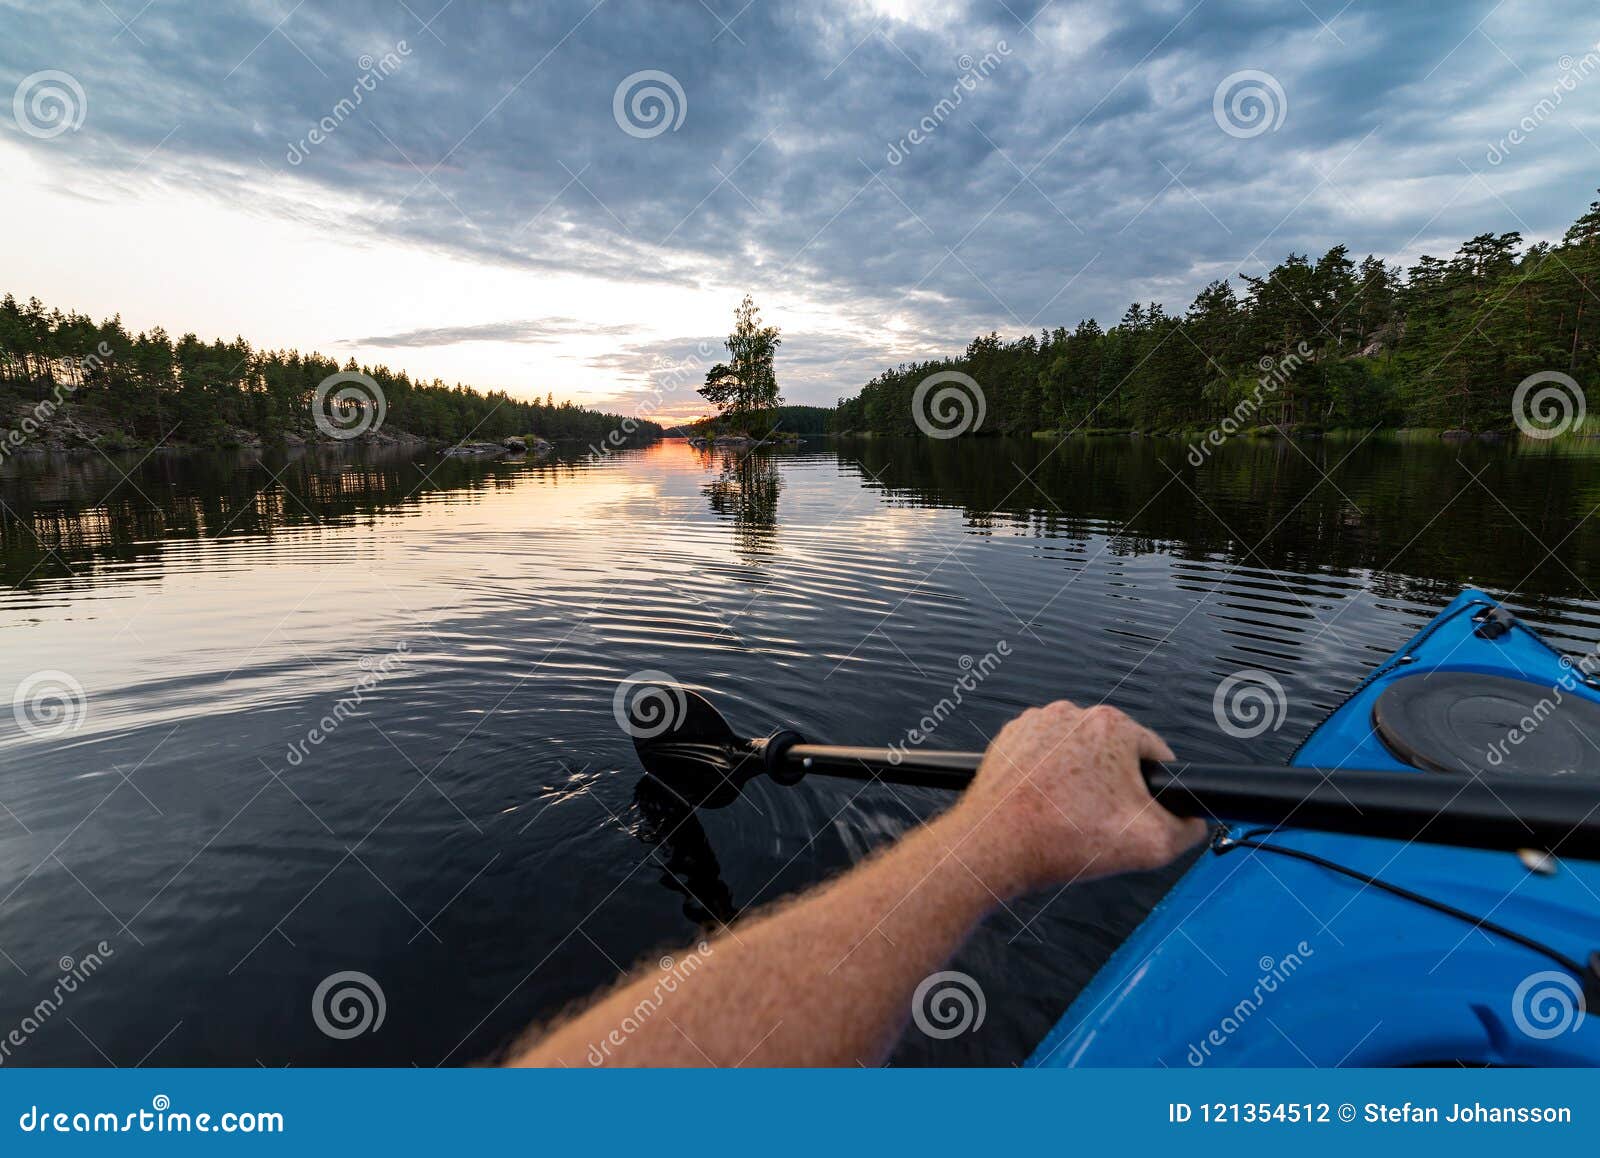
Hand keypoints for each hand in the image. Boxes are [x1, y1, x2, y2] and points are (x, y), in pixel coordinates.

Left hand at [952, 700, 1207, 892]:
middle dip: (1115, 786)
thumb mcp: (1153, 845)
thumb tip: (1192, 822)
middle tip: (1101, 821)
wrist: (994, 846)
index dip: (1156, 790)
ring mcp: (1036, 724)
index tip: (1139, 813)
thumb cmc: (1063, 839)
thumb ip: (1188, 830)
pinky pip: (1044, 759)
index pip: (1155, 755)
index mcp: (1112, 726)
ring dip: (1080, 781)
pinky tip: (1045, 807)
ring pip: (1077, 755)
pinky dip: (1047, 779)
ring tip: (1069, 817)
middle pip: (1114, 754)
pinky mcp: (1009, 740)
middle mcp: (1072, 714)